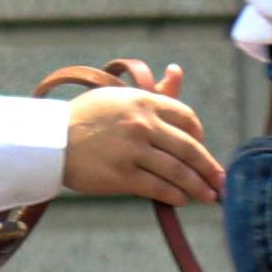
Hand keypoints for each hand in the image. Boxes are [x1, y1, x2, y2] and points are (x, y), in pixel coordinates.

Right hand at [58, 84, 225, 208]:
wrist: (50, 141)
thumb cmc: (85, 117)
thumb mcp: (119, 97)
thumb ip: (153, 92)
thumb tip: (177, 72)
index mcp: (143, 101)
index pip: (187, 118)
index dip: (199, 135)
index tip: (201, 147)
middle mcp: (142, 124)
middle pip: (189, 148)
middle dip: (209, 168)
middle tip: (221, 181)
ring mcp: (133, 150)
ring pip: (177, 171)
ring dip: (198, 186)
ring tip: (210, 196)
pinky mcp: (122, 175)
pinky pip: (158, 188)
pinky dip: (174, 195)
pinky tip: (182, 199)